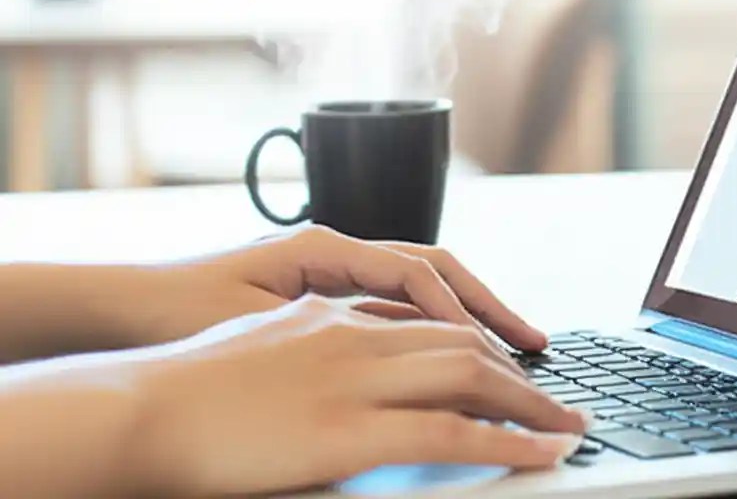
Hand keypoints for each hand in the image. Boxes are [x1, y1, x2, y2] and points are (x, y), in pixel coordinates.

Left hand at [128, 226, 545, 362]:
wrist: (117, 312)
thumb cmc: (176, 315)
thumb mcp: (255, 322)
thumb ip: (329, 327)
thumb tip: (400, 350)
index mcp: (324, 248)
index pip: (418, 273)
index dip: (464, 311)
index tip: (501, 349)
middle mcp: (335, 251)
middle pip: (435, 272)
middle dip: (489, 306)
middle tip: (535, 343)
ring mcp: (331, 273)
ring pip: (420, 291)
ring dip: (467, 317)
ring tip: (512, 351)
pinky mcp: (321, 298)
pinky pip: (394, 310)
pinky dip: (431, 330)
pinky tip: (453, 362)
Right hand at [130, 296, 586, 496]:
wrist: (137, 411)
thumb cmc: (184, 392)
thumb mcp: (262, 354)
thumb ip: (313, 361)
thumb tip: (342, 389)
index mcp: (332, 315)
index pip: (426, 319)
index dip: (477, 341)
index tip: (508, 364)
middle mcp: (355, 334)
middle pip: (461, 340)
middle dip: (517, 371)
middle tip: (558, 400)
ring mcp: (356, 377)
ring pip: (470, 374)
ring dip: (529, 402)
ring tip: (567, 425)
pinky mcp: (350, 429)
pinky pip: (452, 431)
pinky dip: (509, 441)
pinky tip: (542, 454)